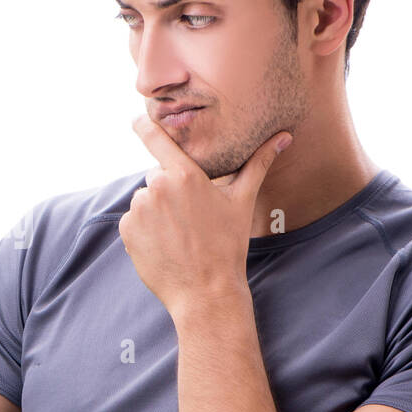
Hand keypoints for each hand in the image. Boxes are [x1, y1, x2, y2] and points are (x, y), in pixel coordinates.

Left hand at [119, 113, 290, 317]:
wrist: (205, 292)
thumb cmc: (227, 245)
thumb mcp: (242, 202)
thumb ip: (258, 164)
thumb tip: (284, 136)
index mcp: (185, 175)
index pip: (156, 138)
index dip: (144, 126)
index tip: (136, 119)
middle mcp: (157, 187)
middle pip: (157, 177)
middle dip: (170, 190)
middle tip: (190, 217)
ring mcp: (139, 209)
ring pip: (145, 199)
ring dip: (157, 211)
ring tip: (179, 234)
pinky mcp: (127, 230)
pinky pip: (133, 220)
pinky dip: (144, 229)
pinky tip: (165, 244)